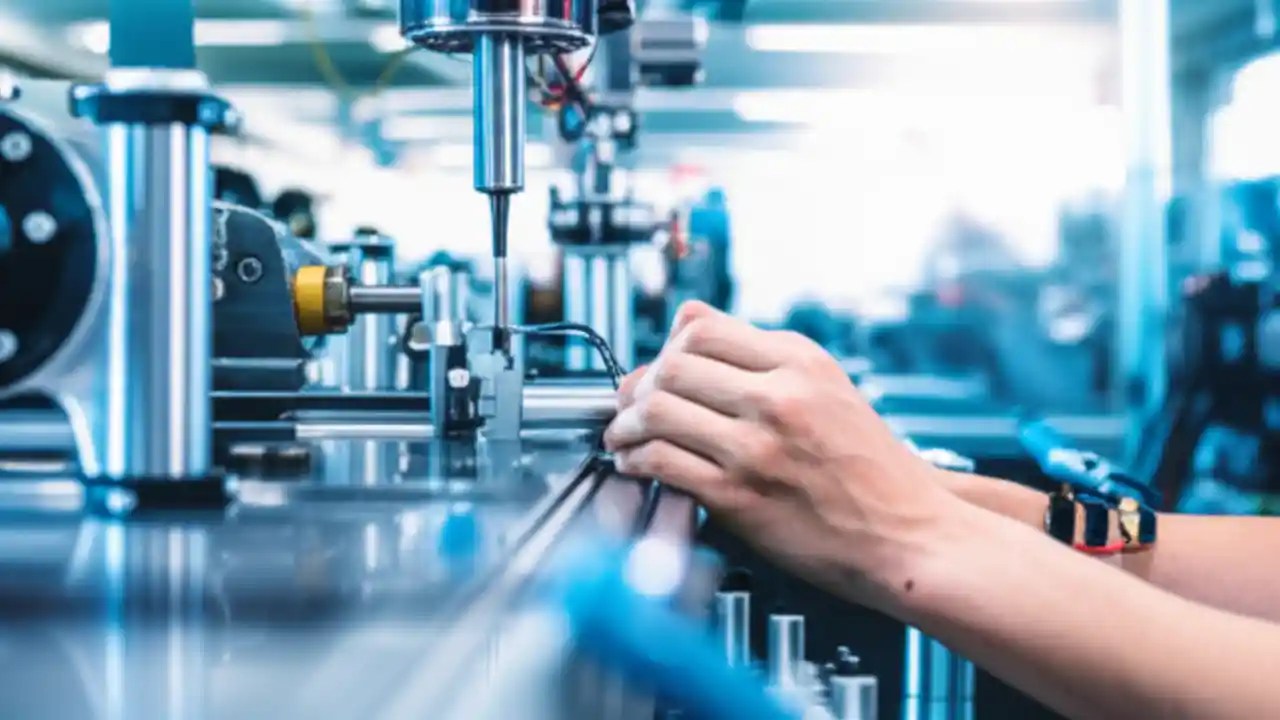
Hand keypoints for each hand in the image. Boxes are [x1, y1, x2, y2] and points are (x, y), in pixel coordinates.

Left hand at [605, 303, 963, 608]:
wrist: (910, 533)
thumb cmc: (869, 467)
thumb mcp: (827, 387)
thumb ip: (759, 355)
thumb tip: (685, 320)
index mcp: (799, 361)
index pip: (701, 329)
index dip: (664, 349)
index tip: (654, 371)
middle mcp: (779, 396)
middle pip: (672, 367)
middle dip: (637, 385)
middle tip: (627, 404)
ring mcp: (757, 446)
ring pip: (659, 411)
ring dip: (626, 424)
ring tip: (622, 437)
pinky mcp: (740, 496)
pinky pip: (663, 463)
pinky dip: (635, 462)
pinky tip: (635, 466)